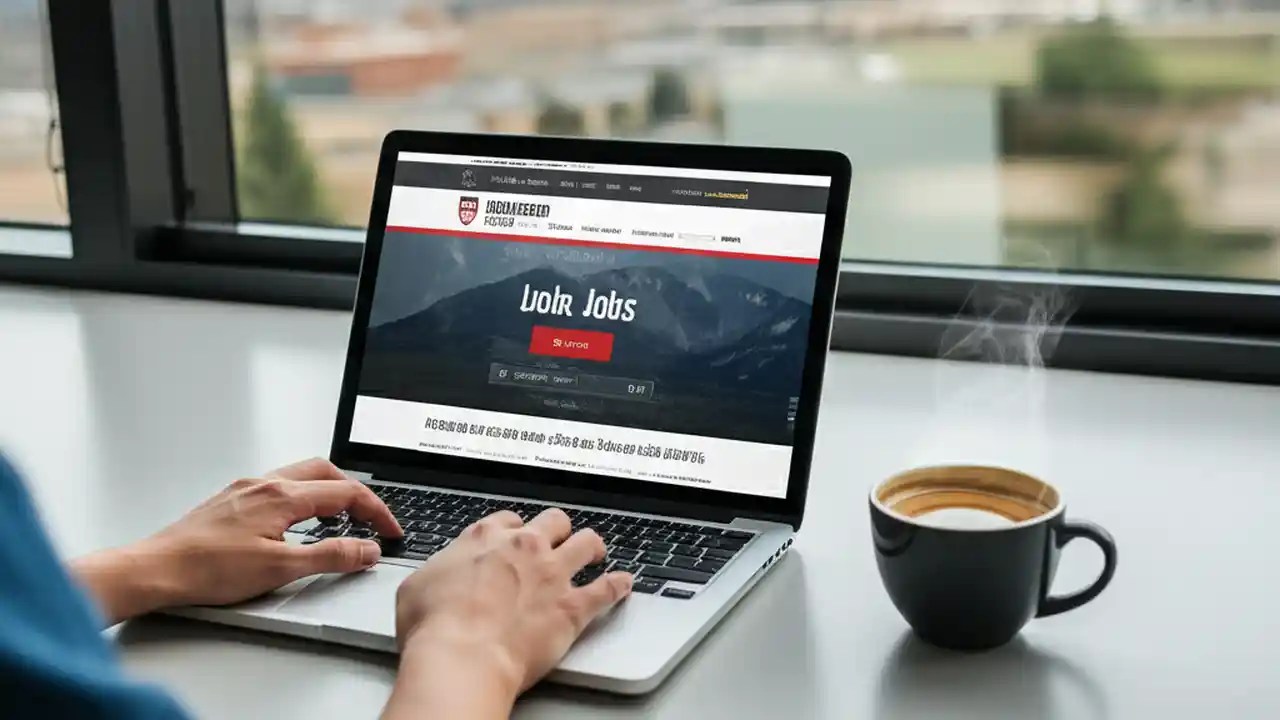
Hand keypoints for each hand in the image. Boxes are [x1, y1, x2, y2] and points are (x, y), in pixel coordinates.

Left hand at [71, 458, 401, 623]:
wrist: (156, 570)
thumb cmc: (207, 570)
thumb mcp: (280, 569)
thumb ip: (330, 556)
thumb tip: (366, 550)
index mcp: (282, 496)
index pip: (346, 492)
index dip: (376, 512)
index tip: (390, 532)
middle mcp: (265, 483)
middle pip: (326, 472)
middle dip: (356, 492)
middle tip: (371, 518)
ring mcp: (245, 489)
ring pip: (301, 476)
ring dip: (328, 491)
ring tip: (340, 518)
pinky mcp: (231, 500)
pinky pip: (278, 487)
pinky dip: (302, 498)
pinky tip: (297, 522)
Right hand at [382, 509, 631, 718]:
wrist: (462, 656)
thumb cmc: (434, 627)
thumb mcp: (416, 587)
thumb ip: (437, 572)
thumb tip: (436, 576)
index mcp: (484, 538)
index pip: (509, 520)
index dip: (516, 528)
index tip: (518, 536)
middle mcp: (523, 548)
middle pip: (553, 521)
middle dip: (558, 529)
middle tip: (559, 539)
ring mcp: (552, 574)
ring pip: (586, 543)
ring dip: (592, 547)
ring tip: (596, 552)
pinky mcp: (572, 607)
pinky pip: (607, 589)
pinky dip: (618, 585)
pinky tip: (624, 583)